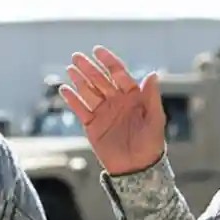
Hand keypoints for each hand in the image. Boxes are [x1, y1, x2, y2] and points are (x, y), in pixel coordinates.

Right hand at [59, 46, 165, 175]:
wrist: (137, 168)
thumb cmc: (151, 144)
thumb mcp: (155, 119)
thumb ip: (151, 97)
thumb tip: (152, 74)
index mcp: (132, 96)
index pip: (119, 74)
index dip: (109, 62)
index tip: (98, 51)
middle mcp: (116, 101)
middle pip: (100, 80)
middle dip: (89, 68)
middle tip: (77, 56)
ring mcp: (103, 112)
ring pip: (88, 92)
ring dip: (79, 80)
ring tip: (70, 69)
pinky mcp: (92, 126)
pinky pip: (80, 109)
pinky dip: (72, 100)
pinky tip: (64, 89)